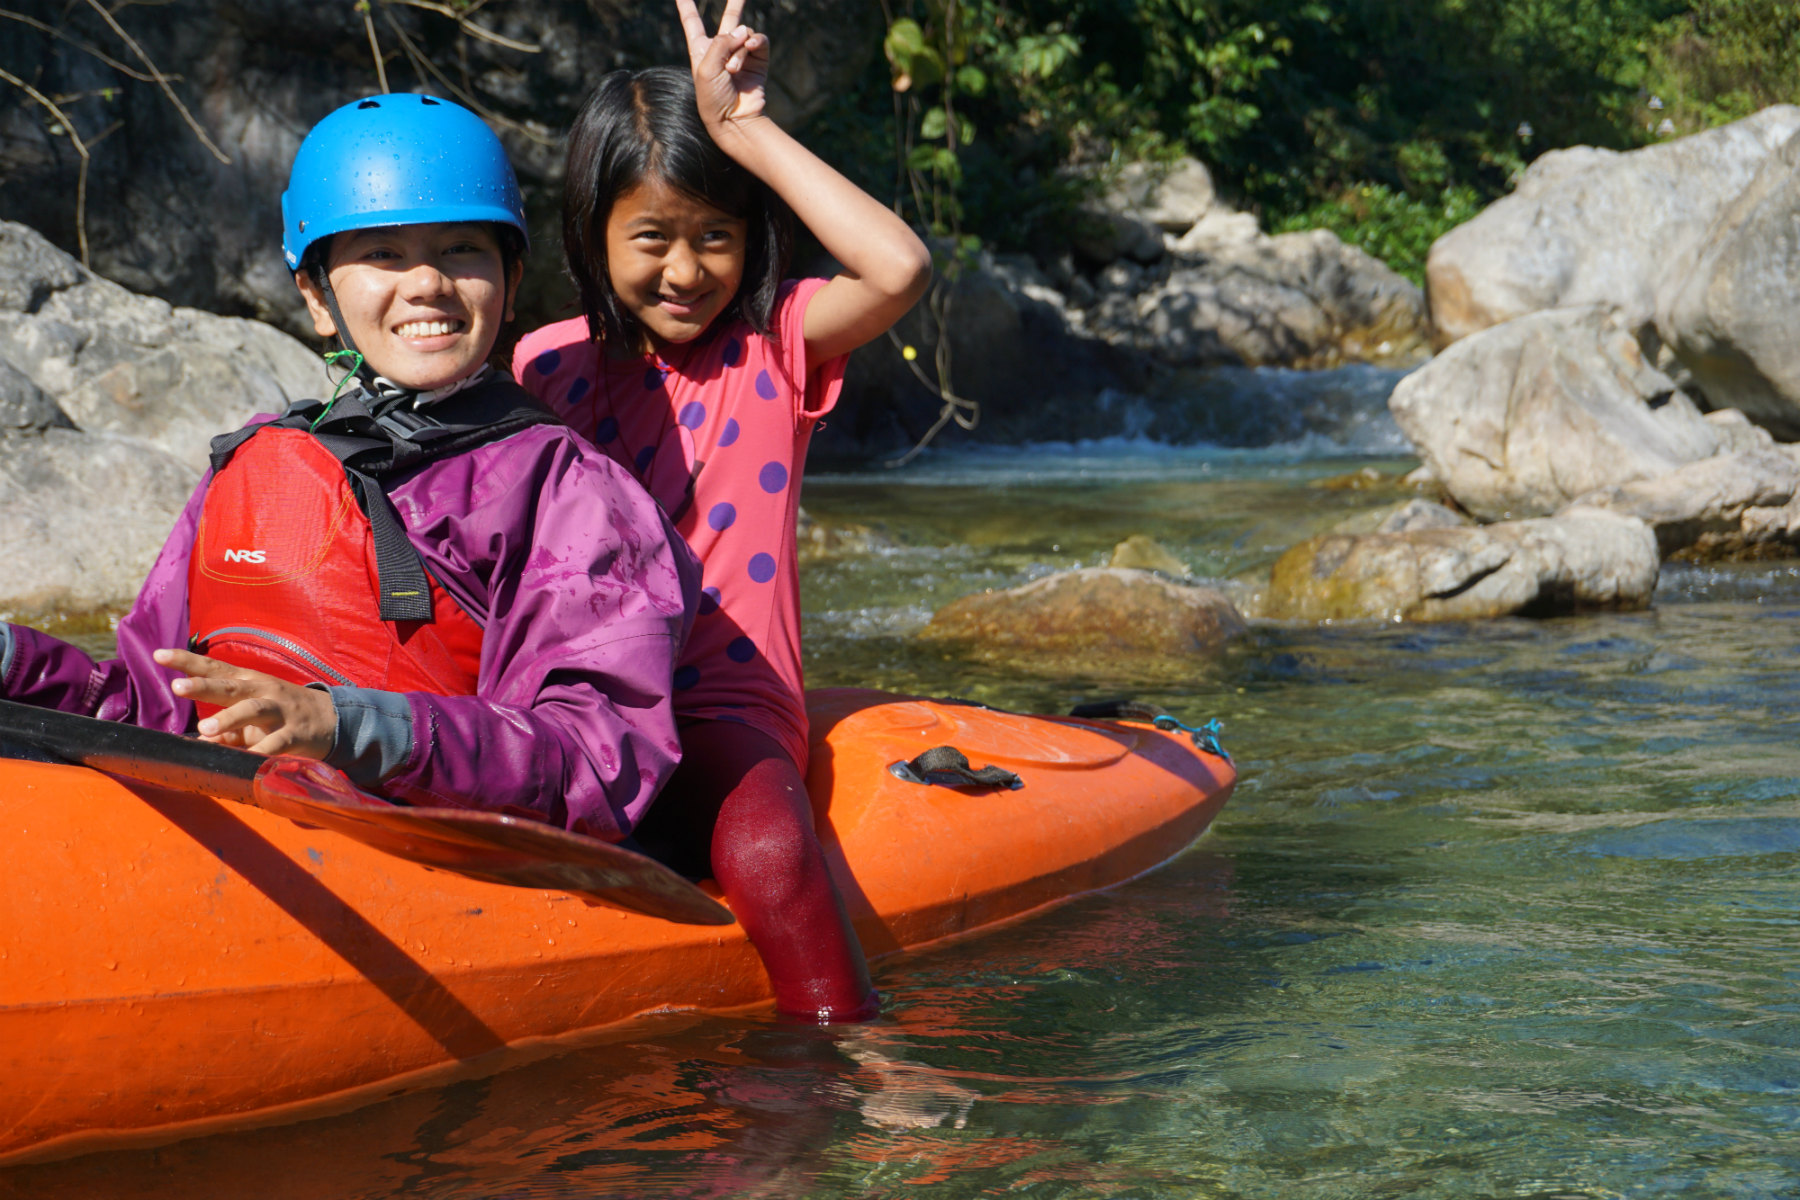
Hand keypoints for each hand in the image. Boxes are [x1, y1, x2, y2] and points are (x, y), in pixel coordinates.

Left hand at [154, 648, 336, 759]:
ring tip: (206, 728)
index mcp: (248, 683)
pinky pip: (276, 742)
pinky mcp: (296, 733)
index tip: (159, 655)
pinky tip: (247, 759)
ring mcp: (280, 711)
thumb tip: (199, 743)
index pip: (214, 668)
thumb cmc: (282, 715)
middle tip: (178, 686)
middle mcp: (262, 691)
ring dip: (229, 718)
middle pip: (230, 685)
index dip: (187, 662)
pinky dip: (262, 751)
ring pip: (253, 710)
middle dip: (204, 685)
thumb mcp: (252, 717)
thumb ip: (225, 730)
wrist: (334, 719)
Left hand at [675, 0, 768, 130]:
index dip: (686, 6)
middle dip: (736, 2)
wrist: (734, 120)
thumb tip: (744, 31)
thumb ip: (722, 42)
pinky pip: (759, 40)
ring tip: (733, 69)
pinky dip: (756, 41)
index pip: (692, 22)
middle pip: (729, 18)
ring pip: (744, 33)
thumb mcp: (705, 67)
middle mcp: (722, 50)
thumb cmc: (712, 97)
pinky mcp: (759, 61)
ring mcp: (742, 55)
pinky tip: (751, 47)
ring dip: (739, 48)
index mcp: (701, 50)